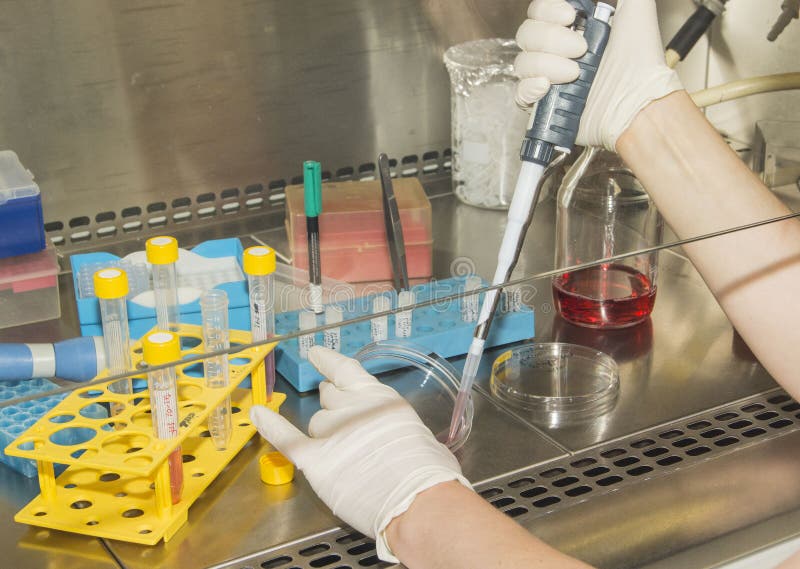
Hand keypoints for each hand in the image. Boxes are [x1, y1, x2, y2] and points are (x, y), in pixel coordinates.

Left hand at [250, 346, 469, 562]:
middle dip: (332, 407)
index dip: (329, 361)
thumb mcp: (418, 433)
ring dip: (324, 433)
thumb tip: (394, 435)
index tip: (316, 354)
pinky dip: (270, 425)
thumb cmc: (428, 472)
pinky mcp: (315, 458)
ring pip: (316, 422)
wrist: (416, 499)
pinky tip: (257, 414)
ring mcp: (332, 432)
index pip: (346, 371)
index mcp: (379, 398)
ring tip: (341, 454)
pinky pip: (287, 437)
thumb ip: (395, 426)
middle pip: (330, 398)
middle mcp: (352, 407)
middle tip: (340, 423)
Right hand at [515, 0, 682, 150]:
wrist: (637, 104)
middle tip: (581, 49)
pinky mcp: (544, 106)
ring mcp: (548, 79)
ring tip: (575, 74)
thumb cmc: (641, 63)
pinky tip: (546, 86)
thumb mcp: (637, 10)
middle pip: (526, 34)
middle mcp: (557, 52)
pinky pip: (519, 93)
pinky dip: (528, 88)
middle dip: (551, 39)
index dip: (548, 10)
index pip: (538, 11)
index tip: (570, 16)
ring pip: (522, 63)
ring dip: (547, 64)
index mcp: (572, 29)